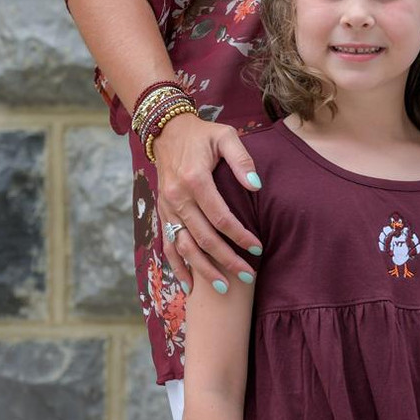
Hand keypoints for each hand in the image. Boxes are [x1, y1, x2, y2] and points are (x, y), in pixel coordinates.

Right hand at [152, 114, 262, 293]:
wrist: (167, 131)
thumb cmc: (203, 134)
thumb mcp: (226, 136)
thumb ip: (242, 160)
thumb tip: (256, 186)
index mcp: (195, 180)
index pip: (221, 217)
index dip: (240, 235)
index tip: (258, 248)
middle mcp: (177, 198)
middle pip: (204, 238)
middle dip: (227, 259)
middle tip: (248, 275)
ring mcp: (167, 208)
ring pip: (184, 247)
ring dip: (203, 270)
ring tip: (223, 289)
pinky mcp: (162, 213)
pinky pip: (168, 245)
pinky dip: (177, 267)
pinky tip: (190, 286)